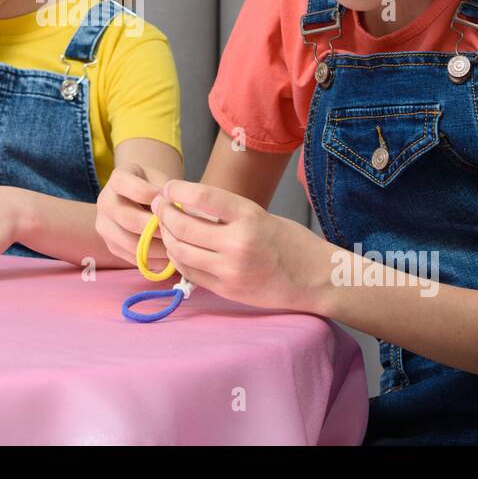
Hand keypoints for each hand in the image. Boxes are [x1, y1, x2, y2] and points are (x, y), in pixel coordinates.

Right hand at [95, 162, 172, 272]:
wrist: (142, 198)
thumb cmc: (156, 186)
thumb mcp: (161, 179)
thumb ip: (168, 192)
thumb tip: (177, 210)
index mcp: (117, 179)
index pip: (127, 185)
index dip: (151, 194)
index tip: (171, 200)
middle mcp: (104, 201)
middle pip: (128, 219)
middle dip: (156, 227)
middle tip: (178, 231)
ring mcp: (104, 225)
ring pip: (130, 243)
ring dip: (157, 247)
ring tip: (177, 246)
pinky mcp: (111, 245)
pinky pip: (131, 257)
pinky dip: (153, 260)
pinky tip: (169, 256)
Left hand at [153, 179, 328, 312]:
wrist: (318, 280)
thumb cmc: (292, 243)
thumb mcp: (262, 216)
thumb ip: (227, 214)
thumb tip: (187, 207)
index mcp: (250, 217)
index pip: (200, 196)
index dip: (177, 190)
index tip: (169, 188)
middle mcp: (238, 243)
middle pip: (182, 226)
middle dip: (164, 213)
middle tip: (159, 206)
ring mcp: (231, 270)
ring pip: (180, 251)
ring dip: (168, 237)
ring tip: (166, 228)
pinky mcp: (227, 290)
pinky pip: (190, 273)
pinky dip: (179, 259)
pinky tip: (179, 250)